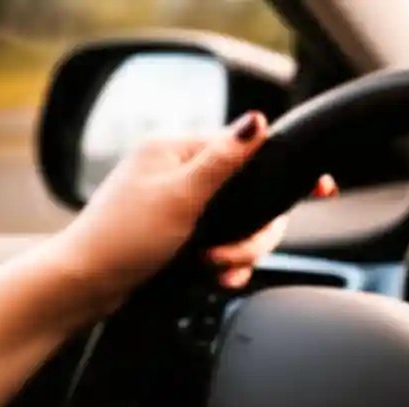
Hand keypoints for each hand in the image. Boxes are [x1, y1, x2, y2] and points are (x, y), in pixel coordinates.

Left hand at [56, 111, 335, 315]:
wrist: (87, 284)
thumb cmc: (125, 238)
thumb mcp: (182, 196)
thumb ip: (224, 159)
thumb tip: (258, 121)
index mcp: (177, 151)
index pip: (246, 151)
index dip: (281, 172)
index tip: (321, 188)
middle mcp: (181, 172)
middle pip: (251, 195)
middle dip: (251, 234)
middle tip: (231, 256)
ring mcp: (181, 202)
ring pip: (242, 223)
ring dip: (238, 252)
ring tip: (216, 270)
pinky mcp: (181, 231)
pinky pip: (224, 242)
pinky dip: (226, 263)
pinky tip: (217, 277)